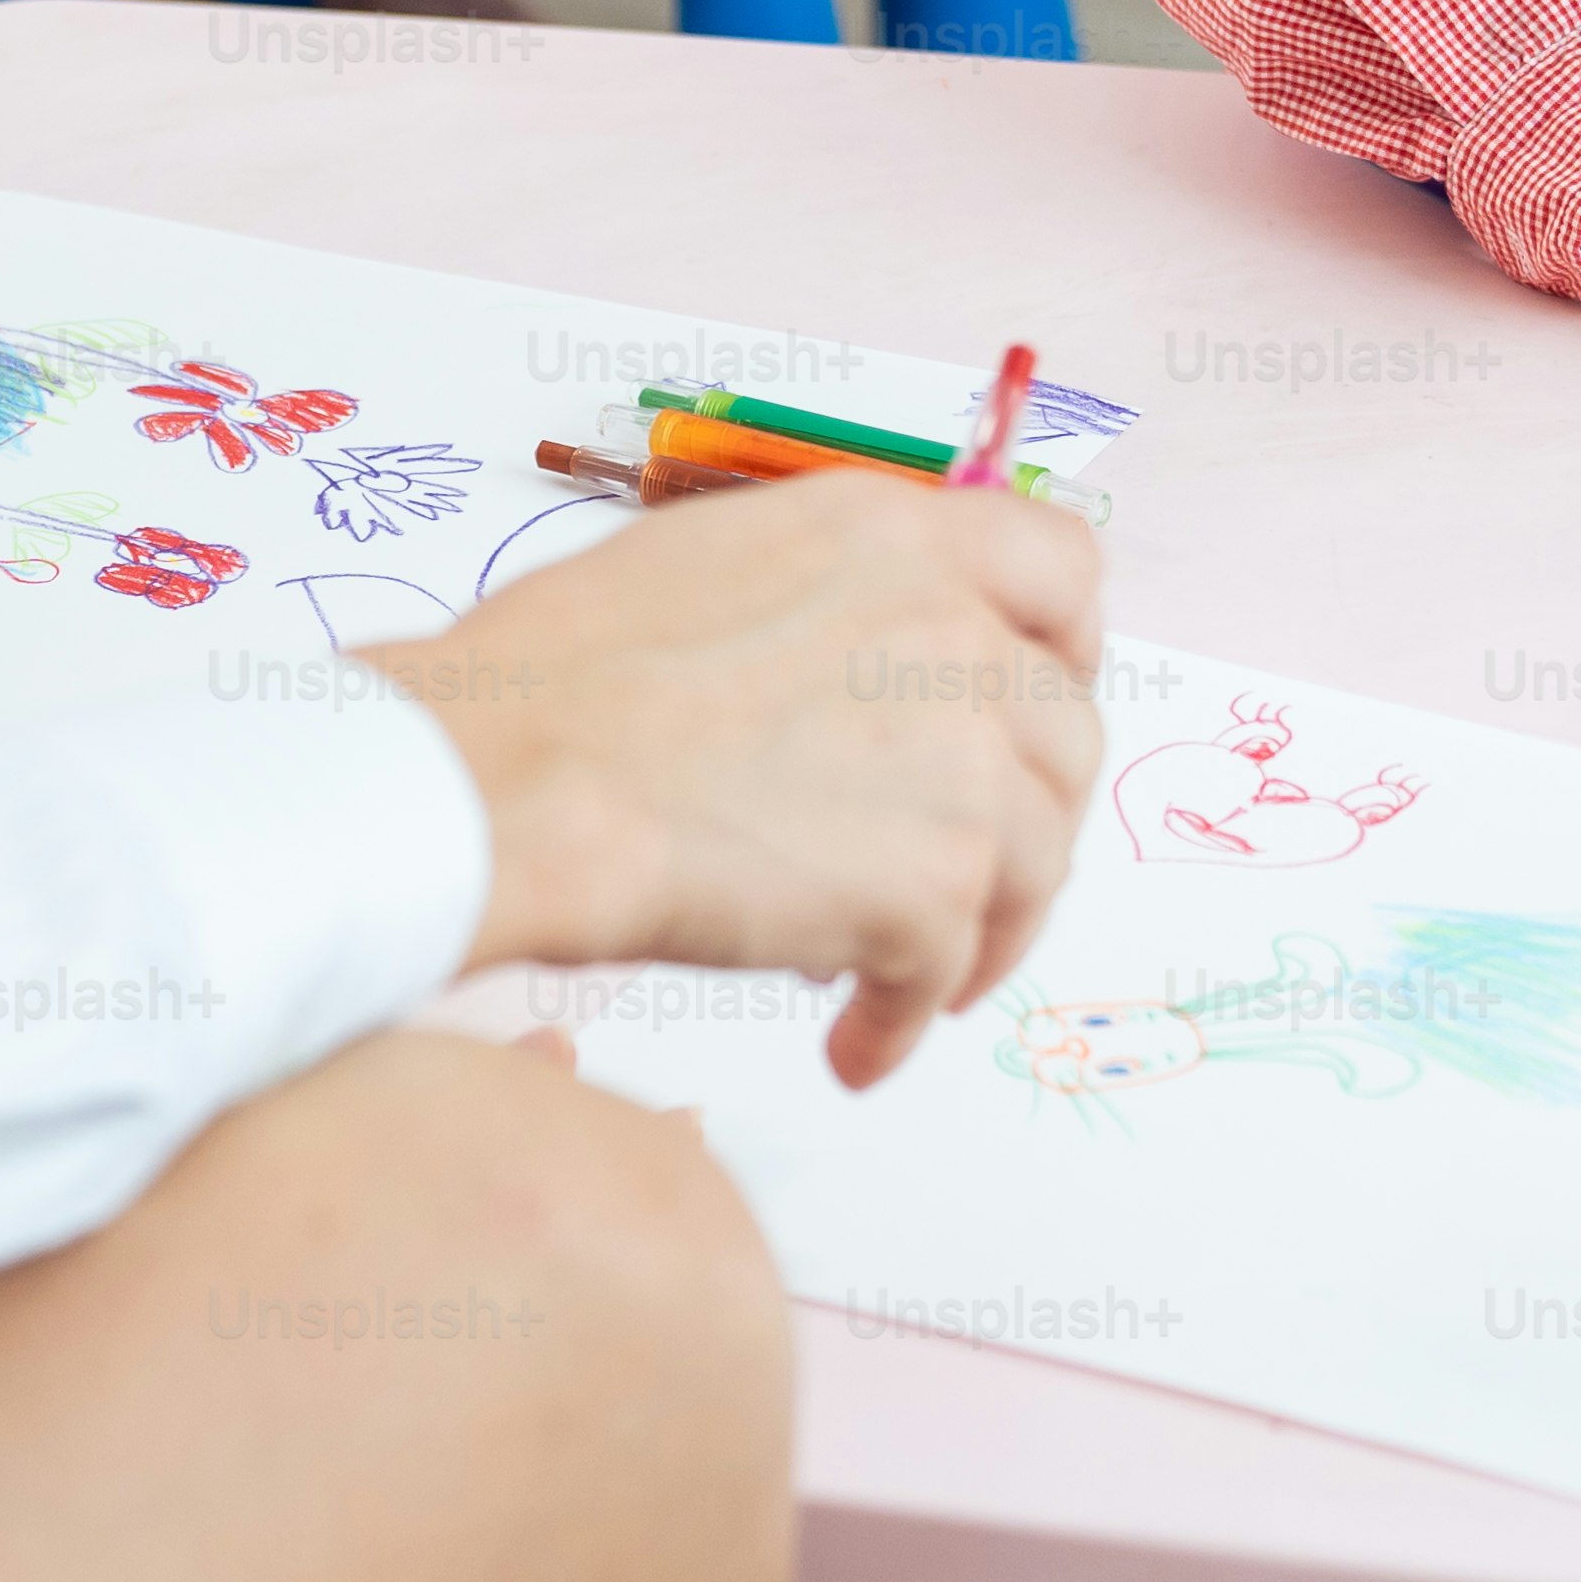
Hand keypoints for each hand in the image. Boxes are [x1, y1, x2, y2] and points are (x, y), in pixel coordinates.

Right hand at [362, 469, 1106, 1087]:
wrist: (512, 778)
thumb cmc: (554, 679)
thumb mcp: (709, 566)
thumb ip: (824, 604)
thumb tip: (843, 670)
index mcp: (894, 535)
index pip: (1062, 568)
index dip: (1064, 647)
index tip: (1036, 702)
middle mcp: (952, 634)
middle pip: (1067, 734)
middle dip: (1030, 810)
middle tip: (974, 867)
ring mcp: (961, 763)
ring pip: (1035, 863)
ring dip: (983, 932)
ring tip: (912, 983)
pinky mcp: (937, 887)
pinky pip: (950, 970)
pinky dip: (905, 1017)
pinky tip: (852, 1046)